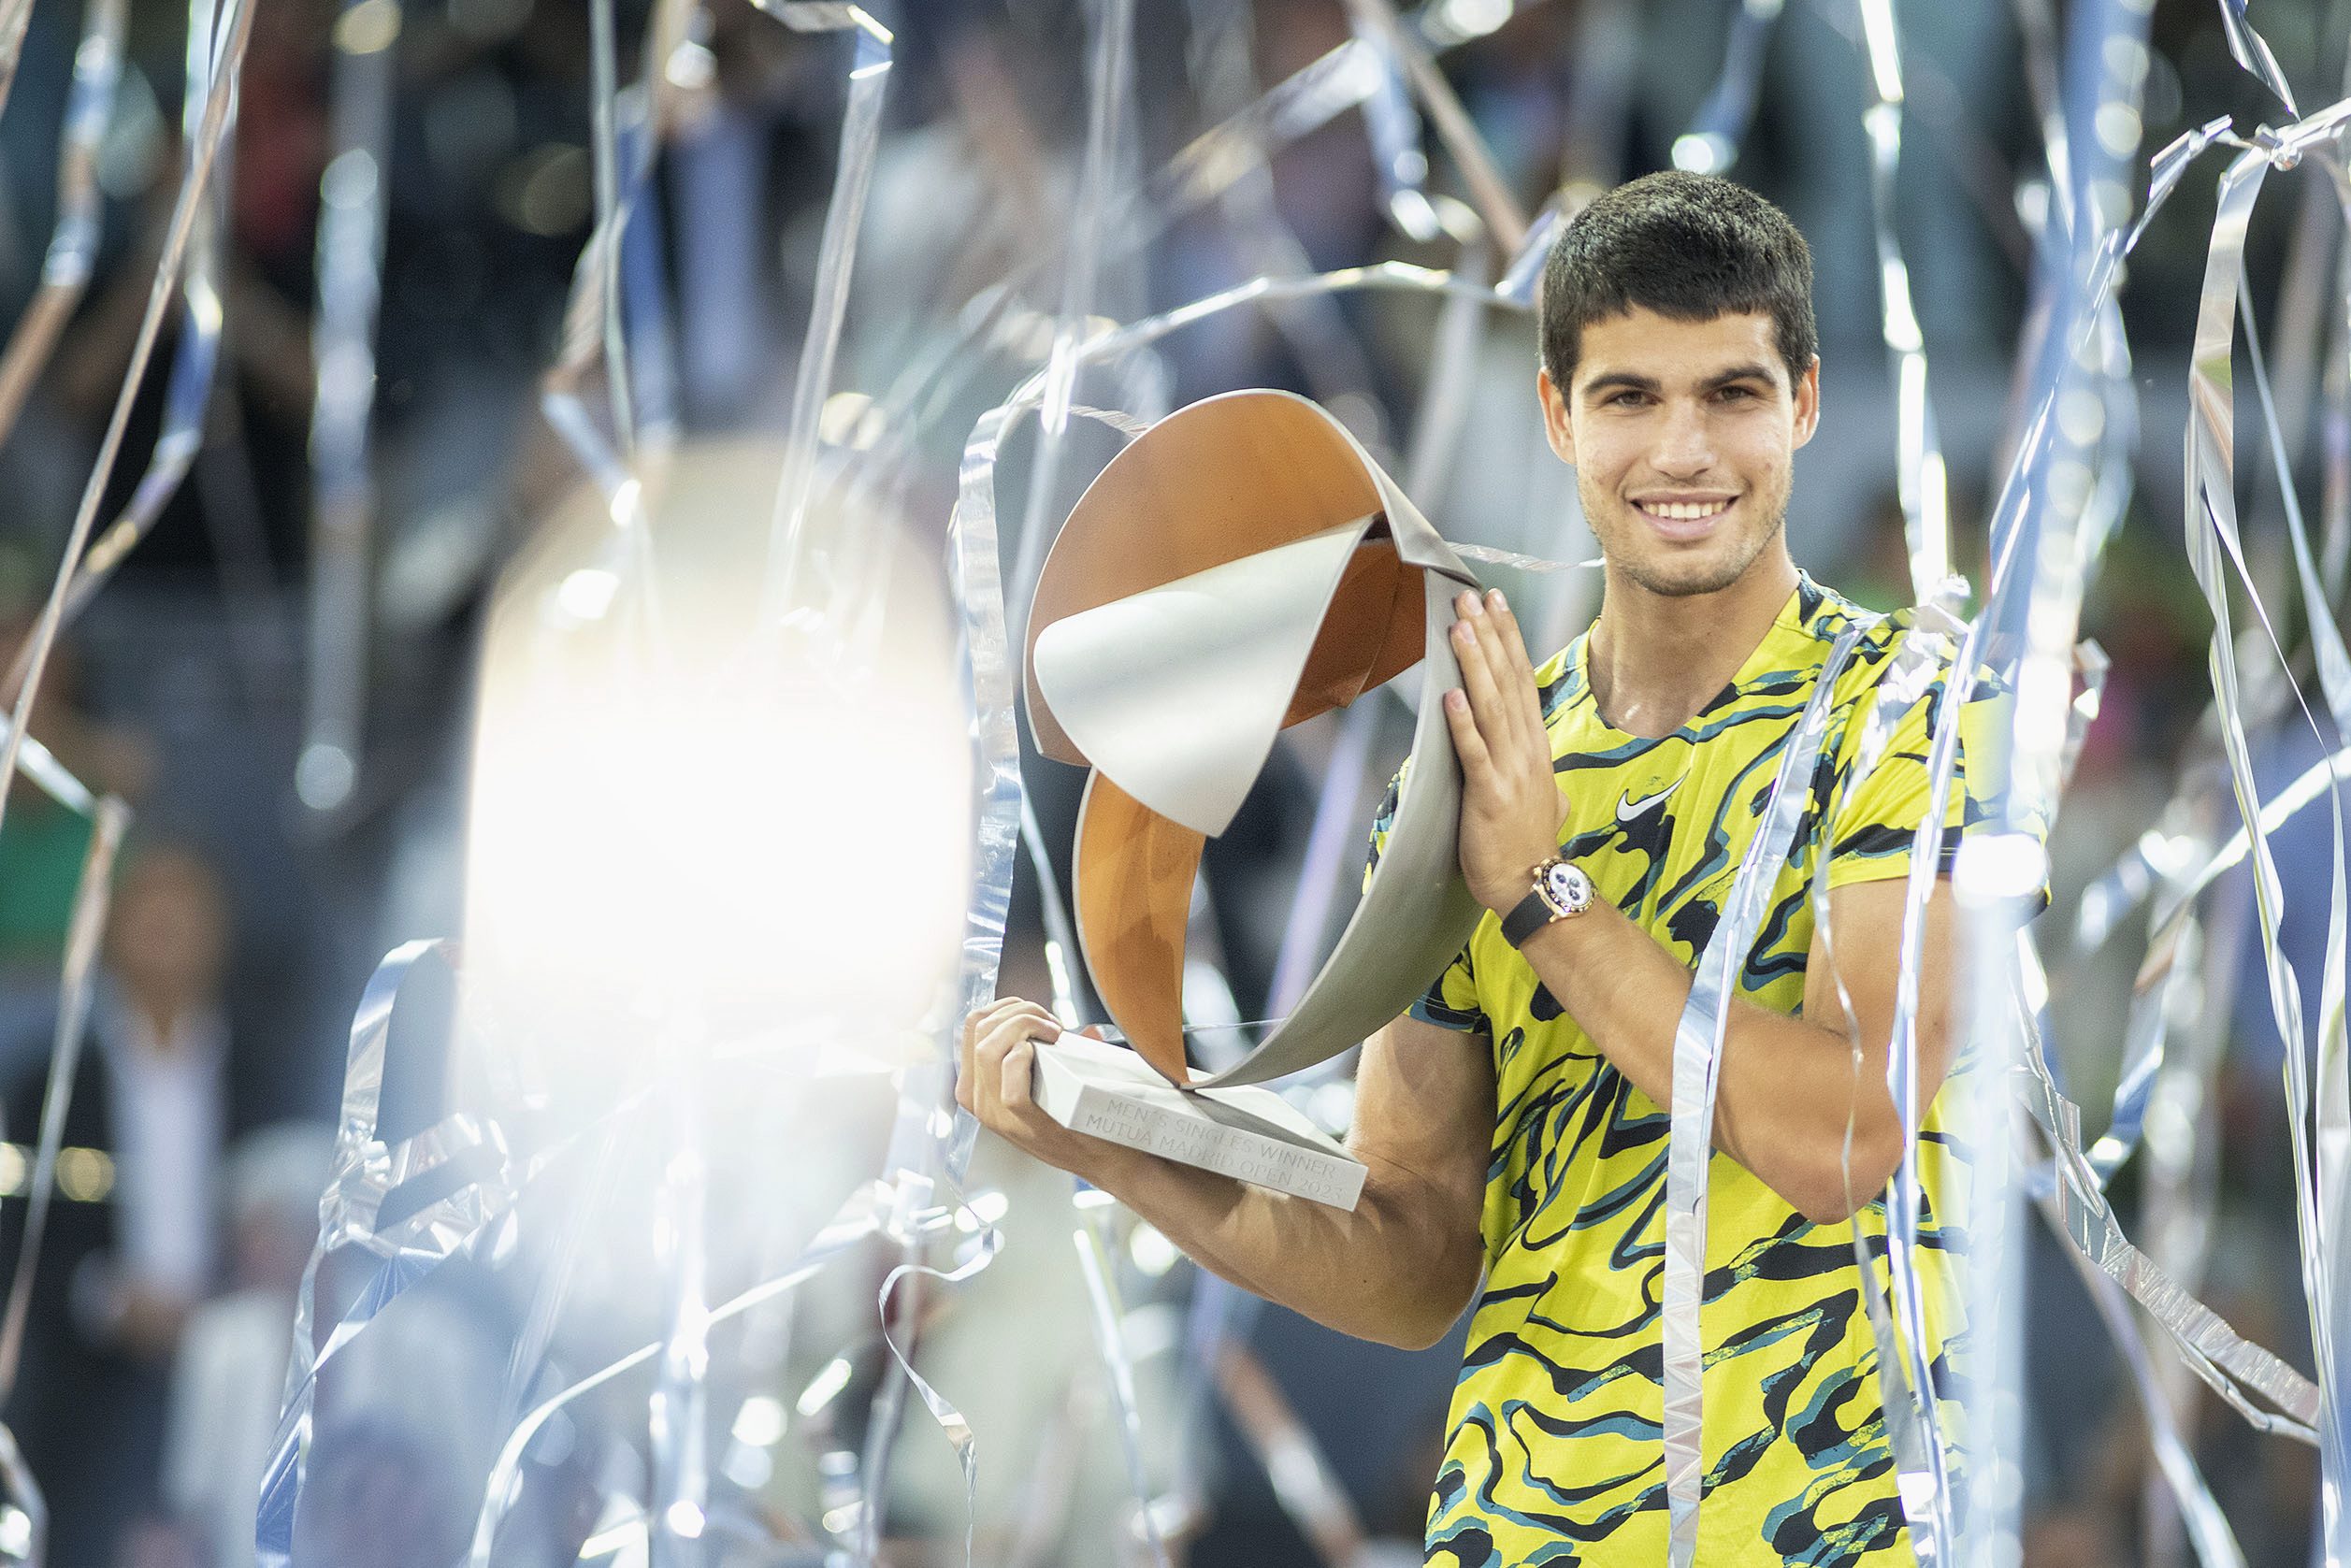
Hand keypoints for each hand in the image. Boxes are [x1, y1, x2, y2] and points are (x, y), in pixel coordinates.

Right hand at [956, 997, 1126, 1181]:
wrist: (1105, 1160)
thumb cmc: (1077, 1119)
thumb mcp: (1040, 1088)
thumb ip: (1045, 1057)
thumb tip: (1076, 1027)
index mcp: (975, 1088)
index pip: (972, 1025)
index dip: (1006, 1007)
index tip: (1037, 1015)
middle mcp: (977, 1101)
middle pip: (979, 1029)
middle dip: (1020, 1011)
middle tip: (1053, 1024)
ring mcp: (997, 1114)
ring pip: (988, 1047)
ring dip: (1025, 1025)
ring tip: (1054, 1033)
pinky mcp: (1022, 1121)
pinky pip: (1009, 1070)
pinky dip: (1025, 1052)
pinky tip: (1046, 1050)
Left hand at [1442, 587, 1567, 912]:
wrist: (1534, 886)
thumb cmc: (1529, 846)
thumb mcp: (1544, 803)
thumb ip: (1544, 783)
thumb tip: (1551, 786)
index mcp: (1535, 746)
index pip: (1521, 680)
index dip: (1507, 640)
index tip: (1495, 604)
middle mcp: (1526, 750)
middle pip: (1507, 681)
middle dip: (1489, 636)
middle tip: (1472, 597)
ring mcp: (1510, 771)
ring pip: (1491, 707)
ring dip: (1475, 665)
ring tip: (1460, 628)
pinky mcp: (1490, 795)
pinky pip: (1475, 752)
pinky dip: (1463, 723)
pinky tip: (1451, 694)